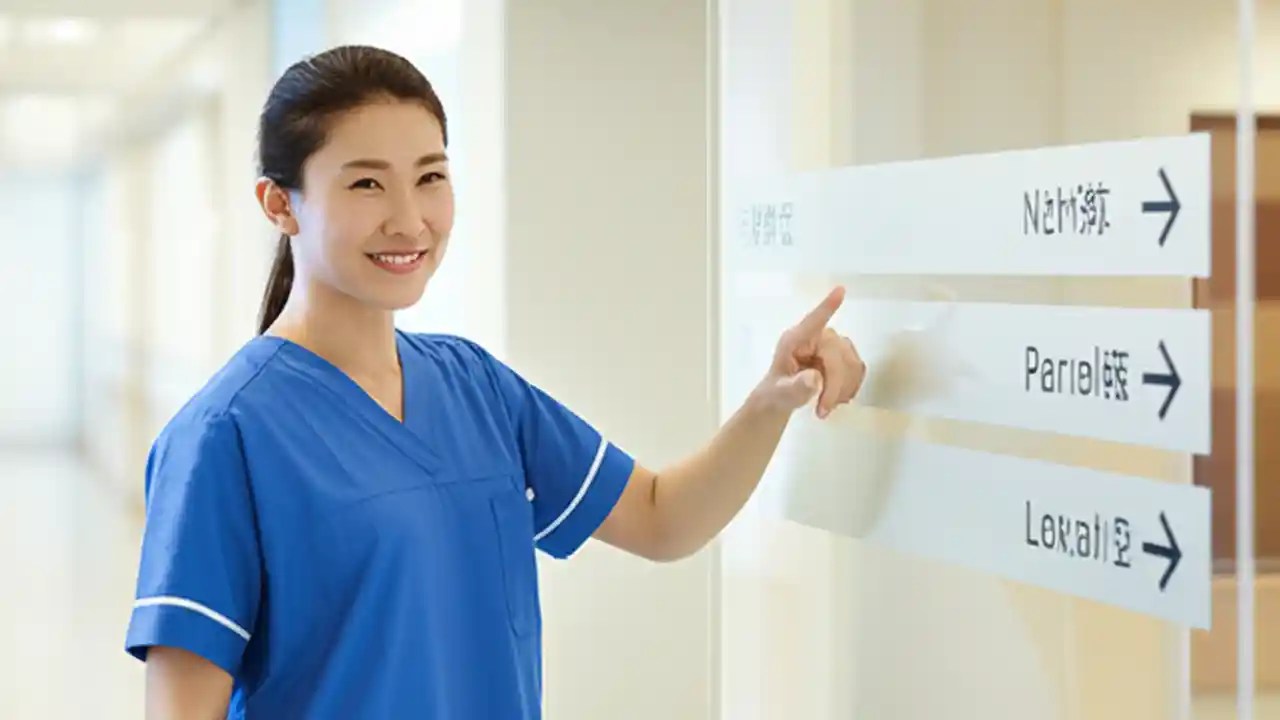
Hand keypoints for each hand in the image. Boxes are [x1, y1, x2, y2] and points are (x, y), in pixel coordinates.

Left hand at [755, 285, 865, 417]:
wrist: (781, 400)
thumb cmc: (775, 393)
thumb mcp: (779, 396)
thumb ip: (794, 388)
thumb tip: (814, 379)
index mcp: (794, 340)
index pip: (813, 322)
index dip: (827, 307)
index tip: (840, 290)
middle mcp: (815, 337)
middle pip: (837, 355)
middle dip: (834, 386)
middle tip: (822, 410)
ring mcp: (831, 345)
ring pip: (851, 363)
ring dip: (842, 389)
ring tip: (825, 406)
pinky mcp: (843, 356)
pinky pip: (857, 369)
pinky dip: (850, 387)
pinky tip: (836, 397)